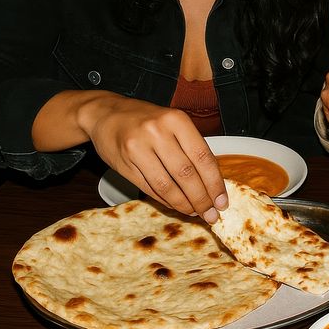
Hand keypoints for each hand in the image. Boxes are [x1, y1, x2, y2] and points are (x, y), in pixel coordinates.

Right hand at [78, 94, 225, 220]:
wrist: (106, 114)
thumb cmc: (147, 120)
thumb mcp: (173, 123)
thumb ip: (191, 146)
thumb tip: (212, 183)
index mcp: (177, 120)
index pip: (203, 157)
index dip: (215, 183)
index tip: (222, 201)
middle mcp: (157, 132)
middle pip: (186, 174)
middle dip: (202, 199)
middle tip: (211, 214)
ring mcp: (138, 148)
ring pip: (167, 186)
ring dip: (184, 204)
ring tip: (195, 213)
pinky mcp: (123, 164)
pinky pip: (149, 189)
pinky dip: (166, 201)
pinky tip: (176, 206)